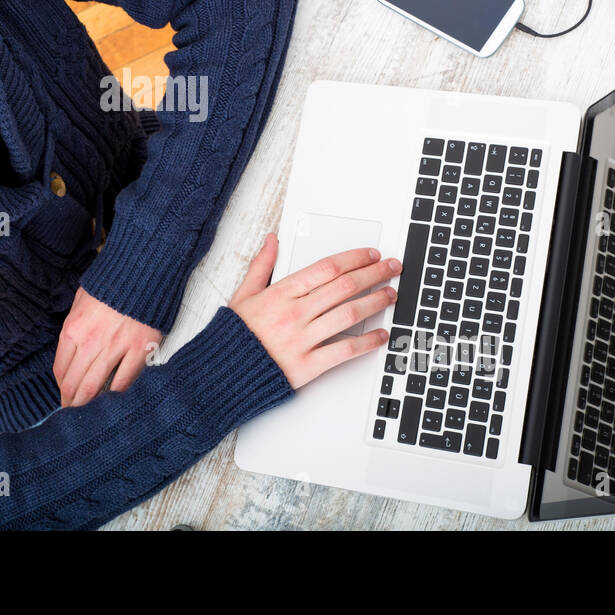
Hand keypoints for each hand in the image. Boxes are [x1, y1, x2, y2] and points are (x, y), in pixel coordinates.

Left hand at [54, 286, 162, 407]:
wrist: (145, 268)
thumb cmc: (113, 282)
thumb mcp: (82, 299)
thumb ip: (75, 327)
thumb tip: (71, 352)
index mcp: (73, 329)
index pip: (60, 369)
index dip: (60, 387)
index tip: (64, 396)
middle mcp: (90, 342)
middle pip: (74, 384)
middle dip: (70, 403)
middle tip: (71, 415)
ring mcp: (116, 348)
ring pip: (95, 388)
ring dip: (88, 406)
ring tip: (88, 417)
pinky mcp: (140, 350)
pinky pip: (125, 382)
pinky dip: (117, 396)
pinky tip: (113, 404)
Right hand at [228, 232, 400, 388]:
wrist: (221, 374)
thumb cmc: (234, 336)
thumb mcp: (243, 295)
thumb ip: (262, 266)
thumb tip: (272, 240)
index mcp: (280, 293)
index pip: (327, 268)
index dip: (354, 258)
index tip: (371, 255)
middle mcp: (294, 313)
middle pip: (344, 286)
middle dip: (374, 273)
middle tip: (393, 268)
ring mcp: (302, 339)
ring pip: (349, 314)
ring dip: (376, 302)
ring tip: (391, 294)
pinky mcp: (308, 365)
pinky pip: (344, 350)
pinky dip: (367, 342)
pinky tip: (381, 336)